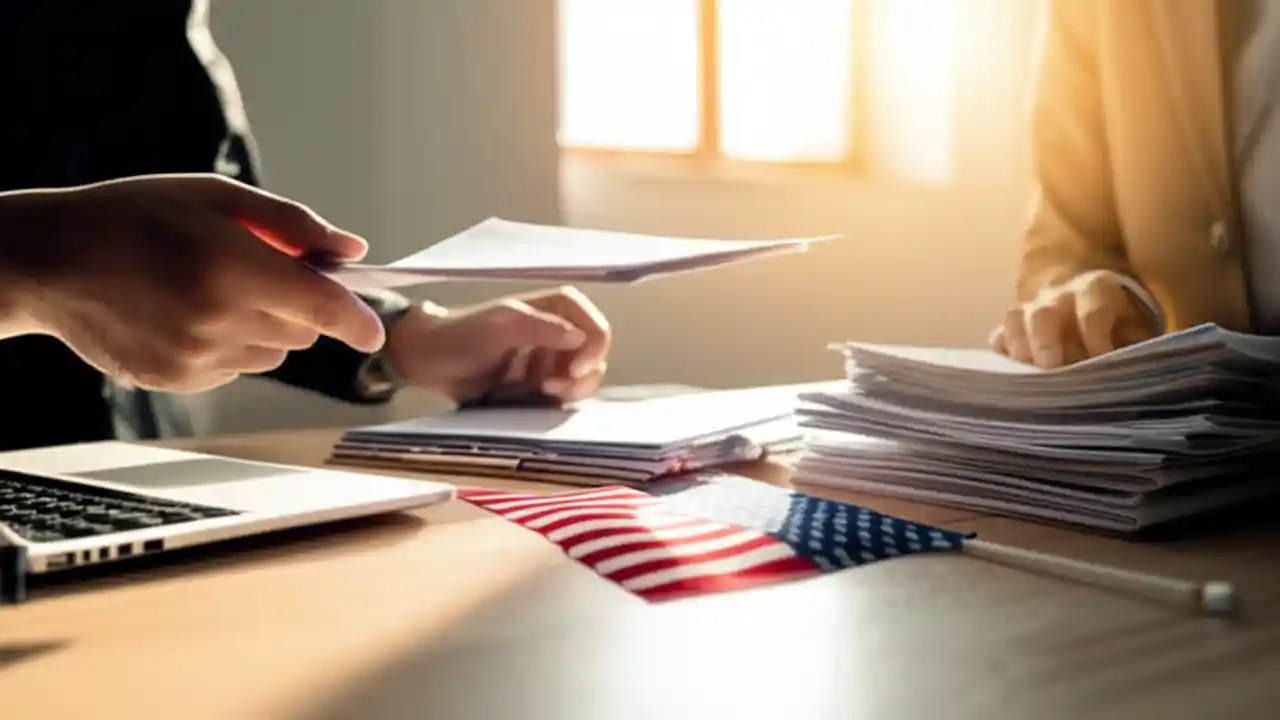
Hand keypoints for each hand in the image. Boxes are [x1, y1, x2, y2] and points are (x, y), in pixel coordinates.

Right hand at [0, 174, 383, 391]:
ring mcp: (197, 357)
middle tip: (258, 273)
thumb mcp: (214, 198)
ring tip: (212, 291)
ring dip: (264, 328)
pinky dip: (230, 347)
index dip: (358, 321)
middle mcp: (219, 320)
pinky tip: (188, 315)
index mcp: (233, 268)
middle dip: (298, 307)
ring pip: (272, 355)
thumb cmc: (135, 216)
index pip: (323, 308)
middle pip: (302, 333)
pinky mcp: (178, 380)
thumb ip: (291, 224)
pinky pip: (235, 369)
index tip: (374, 330)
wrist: (52, 261)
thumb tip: (350, 250)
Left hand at [385, 286, 610, 403]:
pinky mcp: (539, 383)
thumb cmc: (462, 335)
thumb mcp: (500, 326)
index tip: (575, 371)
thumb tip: (580, 338)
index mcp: (556, 308)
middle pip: (595, 359)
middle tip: (548, 388)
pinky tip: (527, 400)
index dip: (594, 349)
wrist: (429, 360)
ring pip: (582, 381)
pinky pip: (561, 397)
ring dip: (565, 392)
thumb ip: (540, 328)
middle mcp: (559, 332)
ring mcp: (550, 360)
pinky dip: (551, 403)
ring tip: (536, 393)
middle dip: (579, 378)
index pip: (597, 328)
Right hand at [990, 270, 1157, 367]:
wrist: (1096, 305)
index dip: (1096, 338)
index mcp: (1096, 289)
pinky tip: (1009, 372)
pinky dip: (1002, 353)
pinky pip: (999, 335)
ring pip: (1014, 320)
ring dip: (1019, 348)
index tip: (1101, 362)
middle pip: (1043, 313)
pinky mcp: (1015, 326)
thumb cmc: (1121, 324)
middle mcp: (1059, 296)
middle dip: (1045, 342)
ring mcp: (1032, 309)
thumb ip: (1135, 346)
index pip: (1092, 312)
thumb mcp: (1138, 330)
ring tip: (1027, 376)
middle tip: (1051, 369)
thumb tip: (1133, 370)